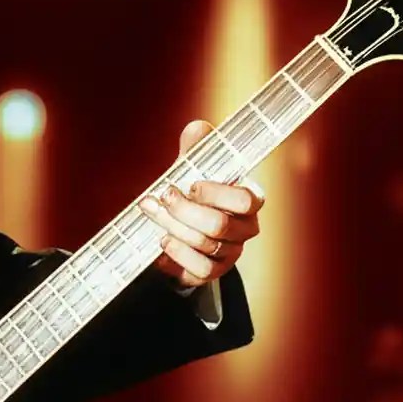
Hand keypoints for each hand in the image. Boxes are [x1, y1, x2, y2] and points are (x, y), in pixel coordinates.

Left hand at [139, 120, 264, 288]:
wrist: (181, 227)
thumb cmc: (192, 194)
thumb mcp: (193, 168)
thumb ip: (196, 148)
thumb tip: (197, 129)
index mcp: (249, 200)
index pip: (246, 200)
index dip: (217, 193)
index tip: (191, 184)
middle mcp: (245, 229)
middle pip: (218, 225)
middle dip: (183, 210)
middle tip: (162, 197)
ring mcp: (231, 253)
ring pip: (204, 245)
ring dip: (172, 227)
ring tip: (153, 213)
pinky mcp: (213, 272)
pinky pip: (199, 269)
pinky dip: (176, 255)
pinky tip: (161, 243)